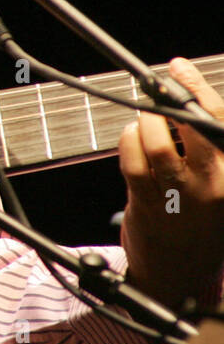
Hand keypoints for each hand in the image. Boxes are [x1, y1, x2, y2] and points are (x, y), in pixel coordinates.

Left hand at [118, 58, 223, 308]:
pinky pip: (132, 160)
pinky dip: (128, 141)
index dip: (197, 87)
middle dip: (168, 97)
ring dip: (143, 121)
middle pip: (192, 126)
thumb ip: (208, 147)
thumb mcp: (218, 185)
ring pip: (157, 141)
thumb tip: (183, 96)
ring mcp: (180, 195)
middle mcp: (213, 184)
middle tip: (154, 87)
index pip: (221, 120)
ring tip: (143, 119)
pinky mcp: (148, 203)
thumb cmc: (197, 223)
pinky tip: (131, 139)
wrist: (180, 277)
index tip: (178, 66)